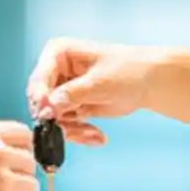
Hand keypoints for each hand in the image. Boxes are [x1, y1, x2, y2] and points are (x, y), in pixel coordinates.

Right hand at [25, 38, 168, 145]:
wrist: (149, 82)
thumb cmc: (128, 70)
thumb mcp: (100, 82)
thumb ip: (72, 94)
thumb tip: (48, 107)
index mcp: (58, 53)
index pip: (40, 78)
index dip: (41, 97)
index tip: (46, 114)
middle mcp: (56, 70)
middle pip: (42, 101)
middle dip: (58, 118)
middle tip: (72, 130)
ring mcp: (62, 90)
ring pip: (52, 117)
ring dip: (72, 129)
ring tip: (95, 135)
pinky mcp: (71, 106)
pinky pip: (65, 125)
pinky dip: (79, 132)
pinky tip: (98, 137)